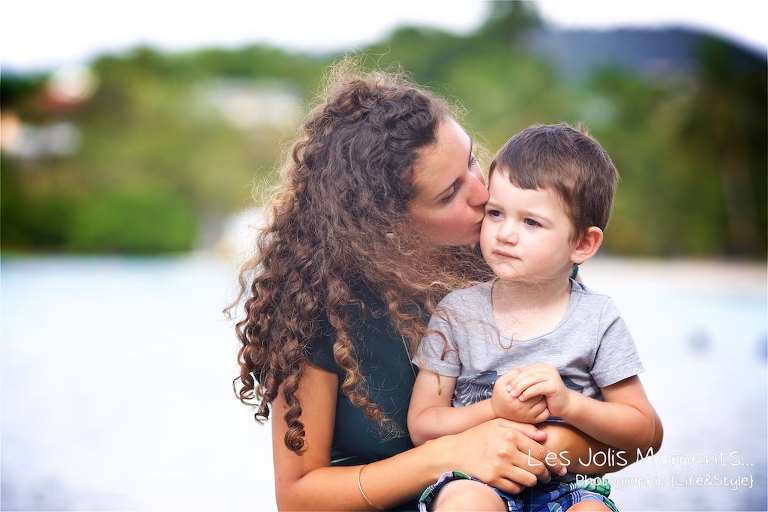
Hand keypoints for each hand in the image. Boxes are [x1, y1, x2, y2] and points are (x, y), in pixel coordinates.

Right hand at [440, 418, 566, 494]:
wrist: (452, 452)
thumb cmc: (476, 436)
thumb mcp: (497, 424)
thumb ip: (522, 427)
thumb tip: (544, 435)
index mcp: (510, 434)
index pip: (540, 451)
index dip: (553, 461)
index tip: (558, 467)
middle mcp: (506, 450)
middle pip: (538, 467)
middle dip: (545, 473)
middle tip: (546, 475)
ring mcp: (499, 466)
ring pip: (529, 480)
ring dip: (532, 480)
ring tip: (529, 477)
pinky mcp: (492, 479)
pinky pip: (516, 488)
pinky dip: (519, 487)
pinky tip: (514, 480)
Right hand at [491, 369, 549, 422]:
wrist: (498, 411)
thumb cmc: (500, 395)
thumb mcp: (501, 382)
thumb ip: (512, 374)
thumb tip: (524, 368)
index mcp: (513, 397)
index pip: (531, 386)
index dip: (533, 381)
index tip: (532, 380)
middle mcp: (521, 408)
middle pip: (539, 395)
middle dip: (539, 389)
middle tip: (537, 386)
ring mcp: (527, 416)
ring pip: (544, 404)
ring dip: (543, 398)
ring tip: (538, 394)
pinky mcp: (532, 421)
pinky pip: (545, 414)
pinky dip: (546, 408)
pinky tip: (540, 403)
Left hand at [507, 364, 570, 417]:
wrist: (564, 405)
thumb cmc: (547, 396)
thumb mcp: (536, 385)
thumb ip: (527, 379)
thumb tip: (511, 376)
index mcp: (543, 367)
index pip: (525, 370)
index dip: (515, 377)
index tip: (507, 385)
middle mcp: (548, 369)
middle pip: (527, 373)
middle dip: (516, 382)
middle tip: (508, 390)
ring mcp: (552, 376)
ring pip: (532, 380)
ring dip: (520, 387)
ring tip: (513, 394)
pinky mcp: (554, 385)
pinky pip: (538, 388)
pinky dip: (528, 393)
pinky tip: (522, 398)